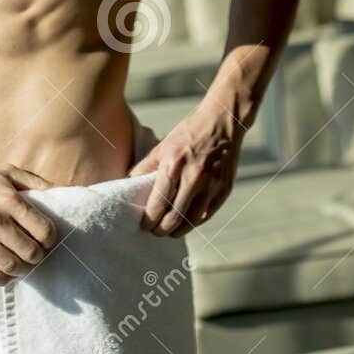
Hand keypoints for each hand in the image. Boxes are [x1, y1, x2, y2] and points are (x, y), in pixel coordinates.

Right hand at [0, 161, 56, 284]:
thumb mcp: (6, 171)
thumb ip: (35, 181)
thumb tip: (62, 191)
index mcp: (10, 199)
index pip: (44, 230)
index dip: (50, 238)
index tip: (46, 239)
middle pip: (31, 252)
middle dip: (38, 255)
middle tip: (35, 253)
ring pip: (12, 266)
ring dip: (22, 269)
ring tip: (22, 264)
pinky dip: (2, 279)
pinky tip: (5, 274)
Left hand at [129, 102, 241, 236]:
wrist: (223, 122)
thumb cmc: (189, 133)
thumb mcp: (163, 146)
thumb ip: (145, 167)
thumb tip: (128, 184)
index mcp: (174, 165)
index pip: (157, 204)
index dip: (148, 220)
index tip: (144, 225)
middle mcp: (194, 177)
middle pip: (174, 218)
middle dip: (161, 230)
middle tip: (155, 231)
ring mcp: (212, 185)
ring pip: (191, 221)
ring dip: (178, 231)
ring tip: (170, 230)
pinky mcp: (225, 189)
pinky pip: (207, 214)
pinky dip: (195, 222)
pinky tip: (187, 221)